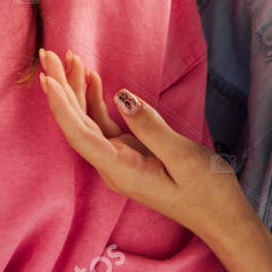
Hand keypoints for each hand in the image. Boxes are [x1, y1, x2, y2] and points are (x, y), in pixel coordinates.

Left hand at [39, 48, 271, 271]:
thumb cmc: (209, 192)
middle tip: (49, 53)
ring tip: (68, 56)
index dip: (61, 106)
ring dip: (76, 90)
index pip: (80, 136)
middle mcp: (113, 166)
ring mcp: (119, 159)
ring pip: (88, 122)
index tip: (48, 77)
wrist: (223, 218)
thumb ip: (150, 127)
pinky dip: (96, 99)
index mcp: (121, 171)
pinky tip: (90, 77)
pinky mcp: (129, 153)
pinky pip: (104, 124)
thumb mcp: (184, 156)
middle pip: (77, 124)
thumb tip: (121, 97)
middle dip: (61, 88)